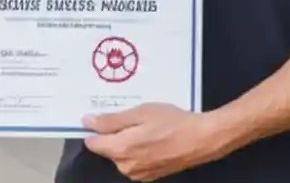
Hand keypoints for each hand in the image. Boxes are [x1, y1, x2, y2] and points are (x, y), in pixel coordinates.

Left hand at [82, 103, 228, 181]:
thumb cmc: (171, 122)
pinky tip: (153, 139)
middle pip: (108, 149)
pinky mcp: (151, 176)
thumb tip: (87, 122)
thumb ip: (111, 120)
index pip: (93, 143)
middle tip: (133, 118)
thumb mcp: (139, 113)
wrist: (202, 139)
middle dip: (114, 134)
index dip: (95, 129)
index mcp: (120, 150)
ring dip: (127, 142)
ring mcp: (139, 174)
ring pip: (122, 155)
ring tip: (146, 127)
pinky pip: (135, 161)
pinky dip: (139, 150)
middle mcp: (126, 167)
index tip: (104, 117)